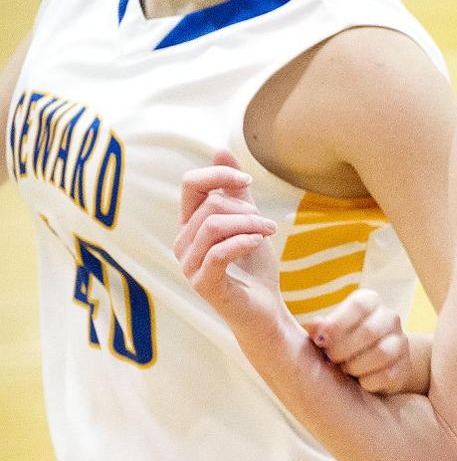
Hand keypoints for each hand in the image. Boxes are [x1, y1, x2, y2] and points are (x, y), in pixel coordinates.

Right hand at [176, 149, 282, 336]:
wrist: (265, 310)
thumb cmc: (254, 268)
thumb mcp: (247, 221)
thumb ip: (233, 190)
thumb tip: (220, 150)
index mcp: (189, 225)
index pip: (191, 184)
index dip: (218, 175)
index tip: (247, 181)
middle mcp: (182, 243)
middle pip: (209, 206)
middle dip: (245, 209)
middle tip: (268, 224)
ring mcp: (189, 265)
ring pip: (213, 226)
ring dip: (249, 225)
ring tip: (268, 233)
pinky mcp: (204, 284)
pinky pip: (219, 252)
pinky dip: (243, 241)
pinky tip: (259, 243)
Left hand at [304, 289, 421, 394]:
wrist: (371, 365)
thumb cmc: (344, 343)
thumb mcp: (330, 332)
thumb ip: (321, 328)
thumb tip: (315, 326)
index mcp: (370, 302)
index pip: (359, 306)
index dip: (338, 324)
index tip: (321, 340)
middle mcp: (389, 318)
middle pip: (369, 331)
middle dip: (343, 348)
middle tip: (330, 359)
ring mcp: (401, 342)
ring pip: (381, 353)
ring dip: (356, 365)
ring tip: (344, 370)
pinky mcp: (404, 367)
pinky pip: (388, 375)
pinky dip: (368, 381)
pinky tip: (359, 381)